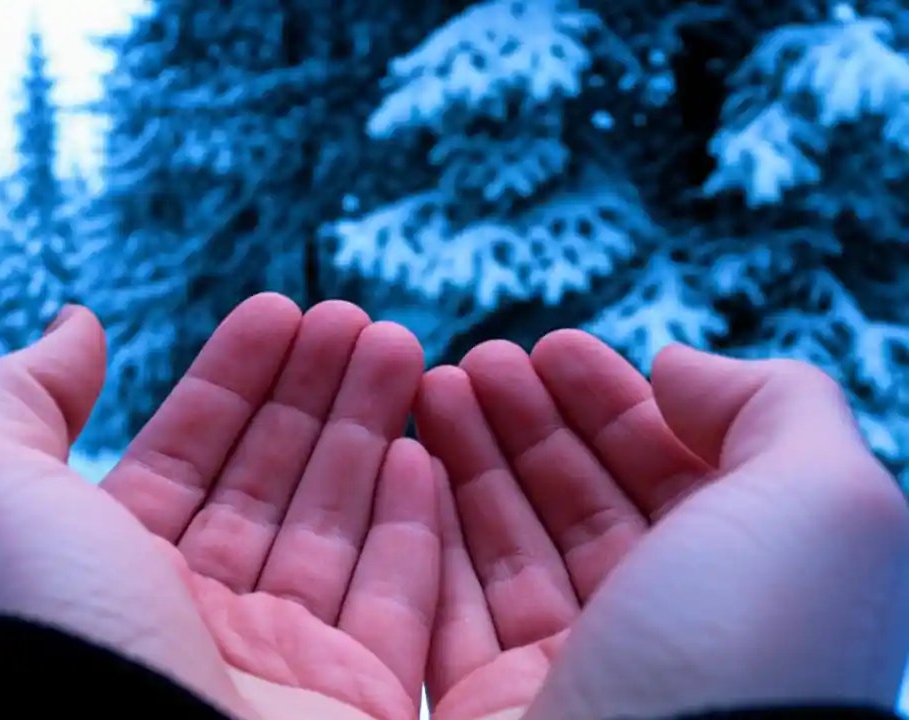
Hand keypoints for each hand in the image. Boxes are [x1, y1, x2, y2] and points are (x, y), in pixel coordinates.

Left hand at [0, 294, 439, 719]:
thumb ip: (21, 399)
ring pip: (338, 526)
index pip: (186, 452)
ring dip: (372, 435)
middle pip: (271, 479)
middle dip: (315, 392)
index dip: (232, 377)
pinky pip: (395, 602)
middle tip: (359, 319)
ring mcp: (277, 666)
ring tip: (404, 348)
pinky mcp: (351, 705)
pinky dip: (413, 528)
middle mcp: (194, 618)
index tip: (281, 309)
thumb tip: (76, 323)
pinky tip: (422, 455)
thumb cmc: (40, 641)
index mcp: (109, 571)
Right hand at [414, 330, 908, 719]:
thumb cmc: (749, 662)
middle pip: (581, 502)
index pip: (673, 473)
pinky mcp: (491, 709)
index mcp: (749, 590)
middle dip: (529, 421)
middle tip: (476, 358)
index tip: (551, 345)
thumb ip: (776, 406)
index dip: (614, 403)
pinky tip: (403, 468)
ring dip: (467, 461)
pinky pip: (446, 606)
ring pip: (508, 547)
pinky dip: (422, 534)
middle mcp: (664, 636)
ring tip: (429, 387)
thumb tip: (681, 369)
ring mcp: (573, 676)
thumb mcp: (823, 503)